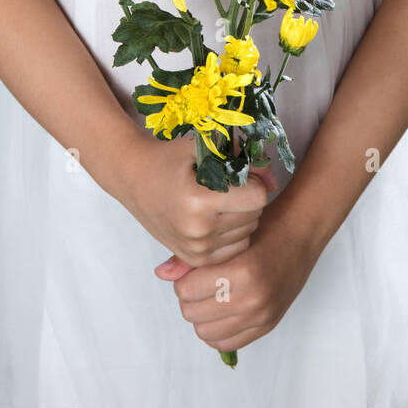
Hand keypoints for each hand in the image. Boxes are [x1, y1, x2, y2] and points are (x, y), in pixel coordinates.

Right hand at [123, 133, 276, 268]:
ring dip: (242, 217)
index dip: (254, 182)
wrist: (134, 179)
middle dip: (249, 199)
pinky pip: (235, 249)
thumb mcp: (204, 148)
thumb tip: (273, 180)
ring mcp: (195, 248)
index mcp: (199, 200)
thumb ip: (242, 159)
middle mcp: (198, 230)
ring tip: (220, 201)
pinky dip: (234, 233)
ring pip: (248, 233)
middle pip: (254, 216)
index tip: (238, 174)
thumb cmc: (169, 159)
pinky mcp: (194, 259)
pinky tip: (217, 218)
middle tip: (227, 185)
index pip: (257, 197)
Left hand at [155, 185, 320, 354]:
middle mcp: (254, 299)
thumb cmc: (265, 227)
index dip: (183, 279)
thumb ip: (192, 257)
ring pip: (205, 332)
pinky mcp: (267, 325)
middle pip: (193, 313)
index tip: (192, 270)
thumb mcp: (229, 236)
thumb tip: (160, 274)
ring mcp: (262, 315)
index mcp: (243, 271)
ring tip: (210, 296)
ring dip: (201, 316)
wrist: (302, 233)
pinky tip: (220, 311)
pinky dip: (216, 331)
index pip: (187, 290)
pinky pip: (226, 344)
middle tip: (198, 282)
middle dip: (189, 298)